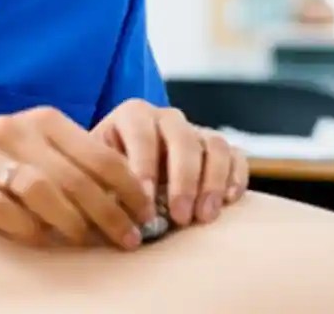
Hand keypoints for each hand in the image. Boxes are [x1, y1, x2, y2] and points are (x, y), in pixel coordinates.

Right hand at [0, 106, 156, 249]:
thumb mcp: (46, 150)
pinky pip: (4, 211)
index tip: (146, 214)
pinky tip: (41, 238)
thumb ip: (82, 166)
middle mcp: (15, 131)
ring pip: (40, 190)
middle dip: (107, 213)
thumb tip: (135, 203)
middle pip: (73, 176)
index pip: (98, 153)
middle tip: (127, 239)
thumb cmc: (11, 161)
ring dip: (69, 221)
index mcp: (45, 120)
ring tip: (84, 239)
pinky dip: (28, 228)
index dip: (129, 187)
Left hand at [91, 99, 248, 226]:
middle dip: (183, 180)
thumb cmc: (107, 174)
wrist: (124, 171)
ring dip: (211, 182)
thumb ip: (105, 185)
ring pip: (214, 146)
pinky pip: (235, 156)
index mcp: (132, 115)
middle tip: (179, 217)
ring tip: (203, 217)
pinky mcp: (217, 148)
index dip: (145, 169)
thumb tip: (115, 211)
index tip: (146, 205)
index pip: (142, 135)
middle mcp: (166, 118)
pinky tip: (227, 201)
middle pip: (183, 139)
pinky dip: (236, 177)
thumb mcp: (97, 173)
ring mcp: (196, 131)